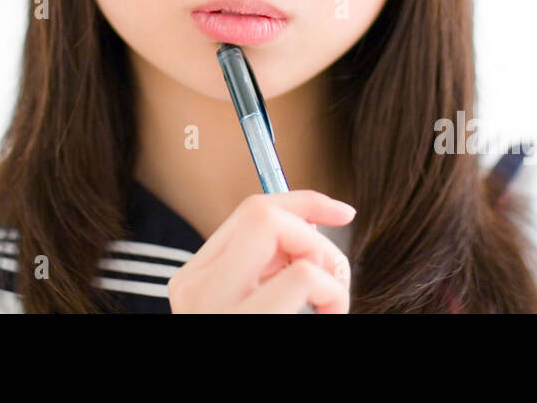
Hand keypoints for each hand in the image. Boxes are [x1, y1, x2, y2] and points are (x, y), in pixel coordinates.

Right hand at [167, 190, 354, 312]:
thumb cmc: (255, 334)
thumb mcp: (255, 304)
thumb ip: (270, 268)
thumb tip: (312, 225)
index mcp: (196, 278)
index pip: (251, 212)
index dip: (304, 201)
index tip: (343, 211)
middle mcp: (193, 289)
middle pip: (262, 213)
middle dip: (312, 235)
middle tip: (331, 279)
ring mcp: (211, 308)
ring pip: (280, 232)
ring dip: (327, 268)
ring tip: (332, 306)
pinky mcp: (242, 322)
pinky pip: (302, 276)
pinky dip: (332, 293)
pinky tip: (329, 316)